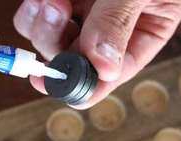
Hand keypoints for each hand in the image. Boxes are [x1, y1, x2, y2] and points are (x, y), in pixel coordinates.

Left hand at [14, 0, 180, 108]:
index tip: (64, 91)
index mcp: (144, 31)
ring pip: (54, 41)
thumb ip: (118, 22)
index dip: (89, 86)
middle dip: (60, 47)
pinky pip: (39, 16)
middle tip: (55, 14)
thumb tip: (104, 68)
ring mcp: (85, 12)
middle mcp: (113, 27)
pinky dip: (36, 9)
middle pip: (79, 59)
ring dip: (44, 27)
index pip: (116, 71)